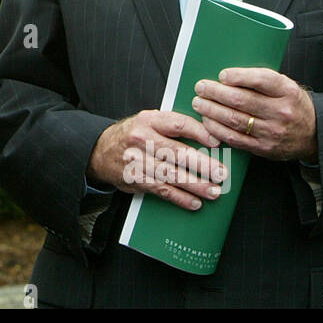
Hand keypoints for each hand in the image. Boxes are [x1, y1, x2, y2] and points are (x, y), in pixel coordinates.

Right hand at [88, 110, 229, 211]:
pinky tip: (194, 202)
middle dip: (203, 165)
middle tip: (221, 173)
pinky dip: (180, 198)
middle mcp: (141, 139)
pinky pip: (162, 190)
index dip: (199, 132)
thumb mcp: (148, 121)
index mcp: (148, 120)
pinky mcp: (136, 179)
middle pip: (178, 153)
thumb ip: (171, 125)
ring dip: (196, 185)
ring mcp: (138, 161)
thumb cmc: (133, 135)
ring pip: (172, 175)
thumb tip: (208, 134)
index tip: (216, 141)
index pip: (178, 124)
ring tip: (214, 191)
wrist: (100, 152)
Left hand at [191, 67, 316, 160]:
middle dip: (216, 93)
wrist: (314, 134)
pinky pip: (235, 139)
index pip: (262, 80)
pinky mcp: (264, 148)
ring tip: (199, 103)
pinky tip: (207, 121)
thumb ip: (261, 80)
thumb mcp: (286, 87)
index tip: (222, 75)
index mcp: (287, 91)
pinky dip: (217, 129)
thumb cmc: (292, 105)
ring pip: (235, 120)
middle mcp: (281, 111)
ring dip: (212, 110)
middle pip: (242, 100)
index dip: (239, 76)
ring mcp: (273, 132)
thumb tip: (226, 75)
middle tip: (201, 87)